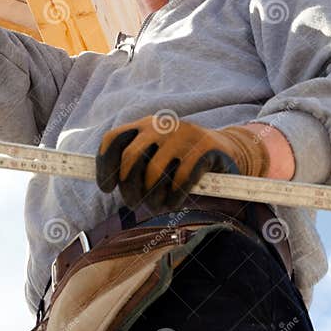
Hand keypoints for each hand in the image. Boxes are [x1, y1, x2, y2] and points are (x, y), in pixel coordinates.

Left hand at [95, 115, 269, 212]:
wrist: (226, 150)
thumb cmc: (182, 159)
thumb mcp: (156, 153)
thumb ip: (135, 162)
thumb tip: (106, 182)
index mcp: (145, 124)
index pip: (113, 139)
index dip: (104, 165)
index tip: (107, 188)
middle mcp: (162, 125)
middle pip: (130, 159)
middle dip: (129, 189)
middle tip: (135, 204)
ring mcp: (184, 135)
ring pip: (154, 173)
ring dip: (152, 198)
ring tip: (158, 205)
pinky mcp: (204, 148)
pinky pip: (180, 180)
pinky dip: (174, 197)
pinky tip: (175, 202)